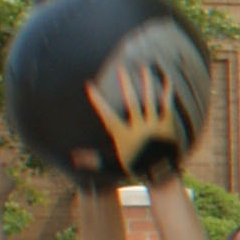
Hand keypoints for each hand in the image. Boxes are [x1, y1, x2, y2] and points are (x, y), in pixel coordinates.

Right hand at [77, 54, 192, 179]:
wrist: (160, 173)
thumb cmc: (135, 166)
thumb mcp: (113, 164)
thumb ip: (93, 159)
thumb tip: (73, 158)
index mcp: (123, 133)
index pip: (106, 113)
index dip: (97, 99)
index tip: (88, 85)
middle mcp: (138, 126)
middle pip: (131, 101)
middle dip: (125, 84)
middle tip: (119, 67)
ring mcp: (153, 124)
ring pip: (149, 100)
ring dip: (146, 83)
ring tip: (142, 67)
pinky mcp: (167, 124)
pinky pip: (166, 105)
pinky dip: (166, 91)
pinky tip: (167, 78)